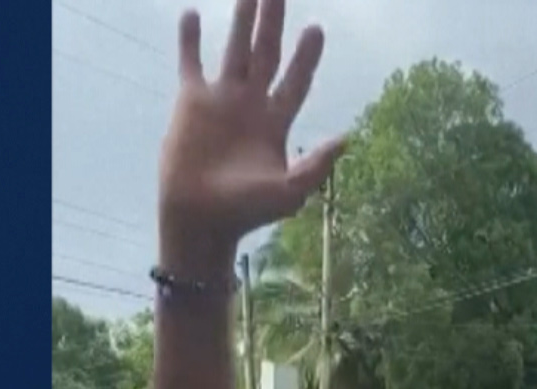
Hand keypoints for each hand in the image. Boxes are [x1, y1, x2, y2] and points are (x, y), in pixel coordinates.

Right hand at [158, 0, 344, 269]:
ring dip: (241, 21)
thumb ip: (316, 164)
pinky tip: (191, 13)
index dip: (307, 56)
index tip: (316, 29)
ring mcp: (221, 100)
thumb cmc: (246, 212)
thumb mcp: (290, 192)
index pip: (296, 80)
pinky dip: (189, 40)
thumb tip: (346, 138)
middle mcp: (251, 104)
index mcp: (276, 122)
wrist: (200, 220)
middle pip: (267, 54)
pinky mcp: (191, 102)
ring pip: (234, 50)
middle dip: (274, 23)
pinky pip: (190, 63)